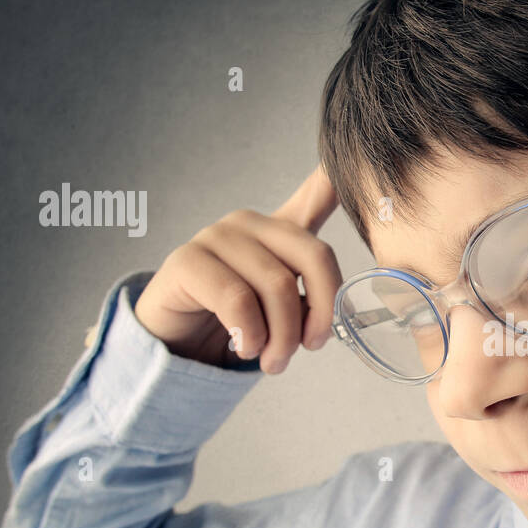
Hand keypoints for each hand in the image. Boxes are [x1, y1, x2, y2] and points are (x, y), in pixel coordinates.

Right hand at [133, 164, 343, 372]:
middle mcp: (250, 224)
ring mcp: (216, 236)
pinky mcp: (187, 261)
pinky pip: (237, 301)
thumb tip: (338, 311)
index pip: (315, 197)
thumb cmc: (238, 326)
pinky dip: (250, 335)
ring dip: (282, 338)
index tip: (351, 165)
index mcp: (280, 232)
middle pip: (315, 256)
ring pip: (277, 286)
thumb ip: (312, 301)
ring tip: (274, 361)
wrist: (175, 345)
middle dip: (322, 312)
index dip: (336, 180)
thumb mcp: (283, 312)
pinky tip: (245, 347)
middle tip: (312, 347)